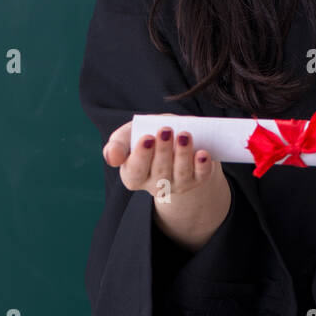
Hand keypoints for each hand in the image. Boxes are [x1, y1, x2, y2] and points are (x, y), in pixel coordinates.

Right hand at [103, 115, 219, 201]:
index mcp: (133, 175)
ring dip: (183, 154)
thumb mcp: (130, 135)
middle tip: (166, 130)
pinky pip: (201, 176)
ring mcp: (177, 184)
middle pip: (159, 171)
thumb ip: (118, 144)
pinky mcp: (196, 180)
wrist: (173, 137)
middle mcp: (154, 185)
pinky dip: (203, 165)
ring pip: (181, 174)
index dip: (141, 156)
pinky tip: (203, 153)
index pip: (135, 172)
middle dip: (163, 150)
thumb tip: (112, 158)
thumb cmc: (147, 135)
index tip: (147, 138)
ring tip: (184, 135)